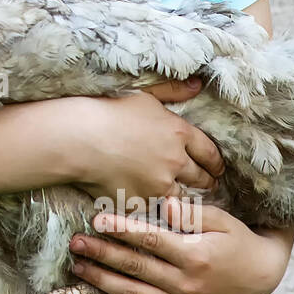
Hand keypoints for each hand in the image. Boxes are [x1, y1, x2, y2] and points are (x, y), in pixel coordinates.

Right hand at [67, 78, 225, 207]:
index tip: (216, 168)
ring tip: (176, 195)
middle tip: (205, 183)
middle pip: (200, 178)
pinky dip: (150, 205)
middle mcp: (174, 162)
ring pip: (179, 197)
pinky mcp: (139, 203)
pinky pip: (151, 209)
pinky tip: (145, 200)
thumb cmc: (107, 111)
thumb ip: (172, 90)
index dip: (215, 162)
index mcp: (178, 133)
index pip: (209, 153)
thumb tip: (196, 84)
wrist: (77, 138)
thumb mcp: (143, 94)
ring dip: (179, 195)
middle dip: (205, 181)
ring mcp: (156, 186)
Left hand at [68, 196, 293, 293]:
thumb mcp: (223, 221)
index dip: (122, 230)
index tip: (96, 219)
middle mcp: (187, 286)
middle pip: (136, 268)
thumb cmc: (236, 241)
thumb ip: (193, 214)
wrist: (259, 278)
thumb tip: (166, 203)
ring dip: (102, 281)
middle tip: (75, 242)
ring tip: (78, 266)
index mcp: (196, 257)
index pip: (151, 241)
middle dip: (102, 253)